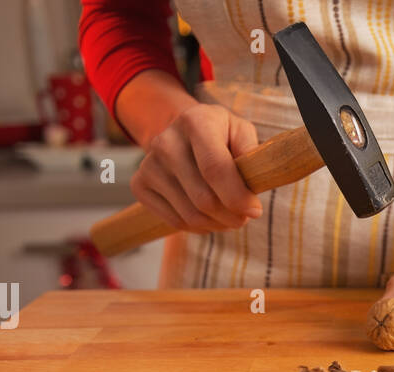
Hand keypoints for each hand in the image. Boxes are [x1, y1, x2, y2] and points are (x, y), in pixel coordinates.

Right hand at [130, 101, 263, 232]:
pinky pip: (175, 221)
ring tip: (228, 216)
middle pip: (203, 198)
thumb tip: (253, 187)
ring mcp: (148, 164)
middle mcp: (166, 141)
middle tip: (243, 216)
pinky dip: (198, 227)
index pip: (215, 169)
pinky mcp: (139, 184)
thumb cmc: (221, 136)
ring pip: (190, 215)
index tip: (254, 211)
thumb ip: (251, 154)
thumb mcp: (240, 133)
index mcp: (195, 121)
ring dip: (217, 224)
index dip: (237, 197)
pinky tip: (208, 216)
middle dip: (231, 216)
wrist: (184, 134)